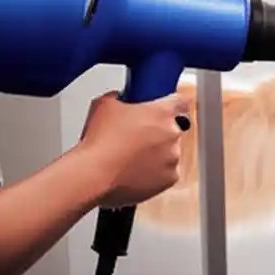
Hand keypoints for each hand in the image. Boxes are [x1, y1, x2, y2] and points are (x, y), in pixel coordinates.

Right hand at [77, 91, 190, 207]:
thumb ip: (120, 97)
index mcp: (162, 112)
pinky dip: (155, 172)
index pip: (180, 101)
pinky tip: (136, 170)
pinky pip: (167, 172)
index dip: (172, 104)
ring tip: (132, 156)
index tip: (168, 107)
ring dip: (156, 153)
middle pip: (172, 129)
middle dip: (157, 132)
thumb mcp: (104, 105)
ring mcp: (173, 157)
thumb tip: (121, 98)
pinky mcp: (170, 177)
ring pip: (170, 151)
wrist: (94, 174)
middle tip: (136, 137)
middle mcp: (172, 134)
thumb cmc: (99, 141)